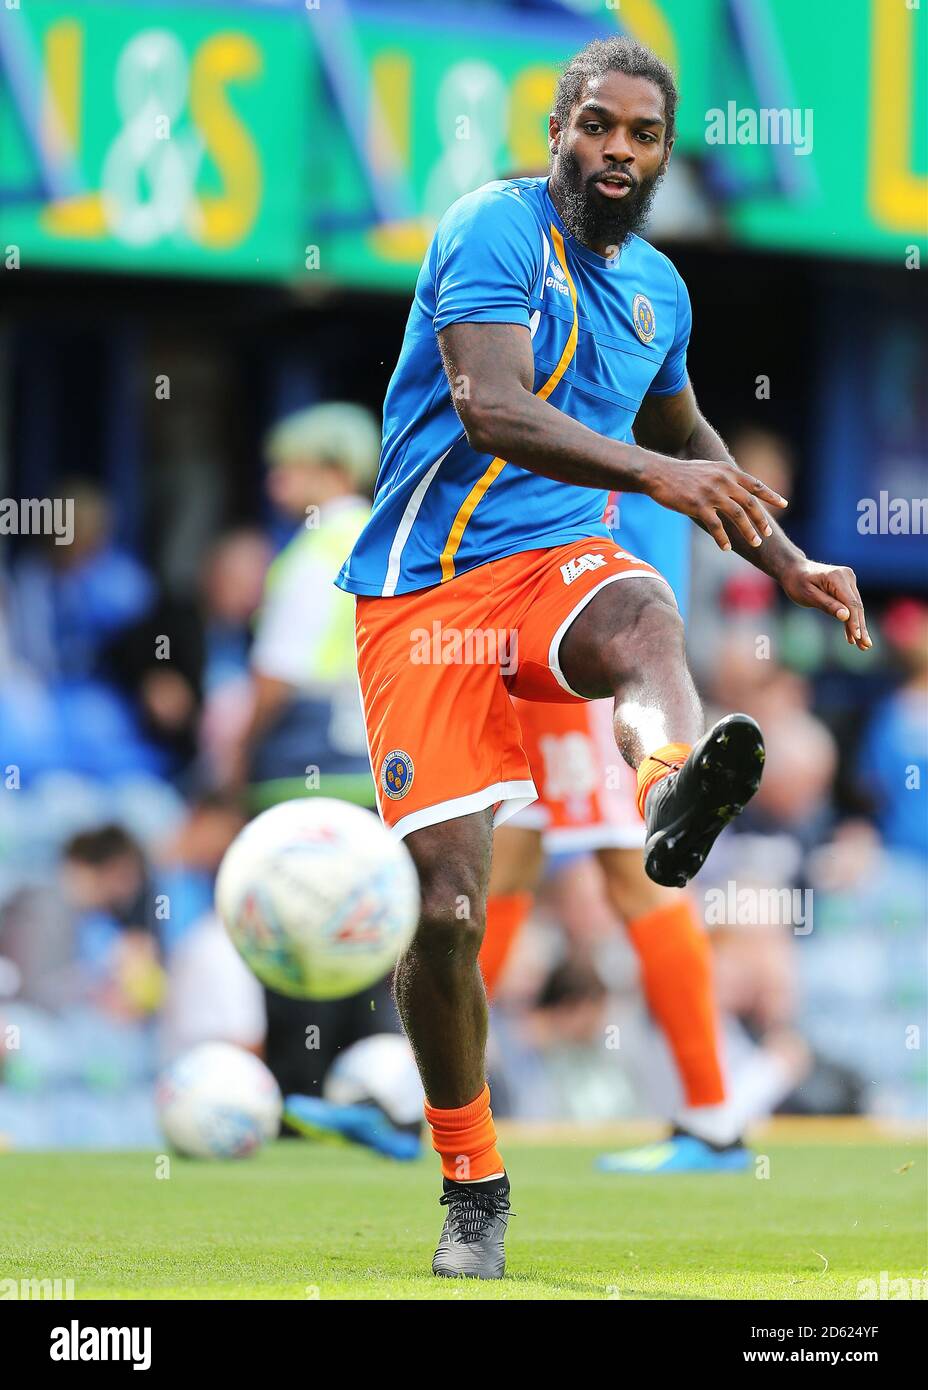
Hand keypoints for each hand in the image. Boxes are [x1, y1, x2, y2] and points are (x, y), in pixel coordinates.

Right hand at [649, 459, 787, 550]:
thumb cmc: (681, 473)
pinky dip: (723, 539)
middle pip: (750, 503)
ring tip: (755, 543)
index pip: (755, 485)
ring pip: (737, 515)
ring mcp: (711, 493)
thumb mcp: (708, 469)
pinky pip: (716, 526)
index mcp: (727, 471)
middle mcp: (723, 481)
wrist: (658, 473)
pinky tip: (726, 548)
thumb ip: (724, 478)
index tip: (784, 504)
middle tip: (767, 534)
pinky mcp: (697, 506)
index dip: (771, 495)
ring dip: (748, 531)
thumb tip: (736, 490)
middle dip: (761, 520)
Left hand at [779, 559, 871, 649]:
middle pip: (857, 606)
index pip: (851, 603)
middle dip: (861, 627)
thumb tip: (846, 616)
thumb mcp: (808, 595)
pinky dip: (851, 620)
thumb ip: (827, 605)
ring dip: (859, 626)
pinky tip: (853, 636)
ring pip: (856, 607)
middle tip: (866, 646)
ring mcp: (848, 580)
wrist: (794, 570)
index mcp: (837, 577)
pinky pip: (850, 605)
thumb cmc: (797, 583)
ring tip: (863, 646)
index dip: (855, 621)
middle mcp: (847, 576)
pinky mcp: (846, 586)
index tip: (858, 637)